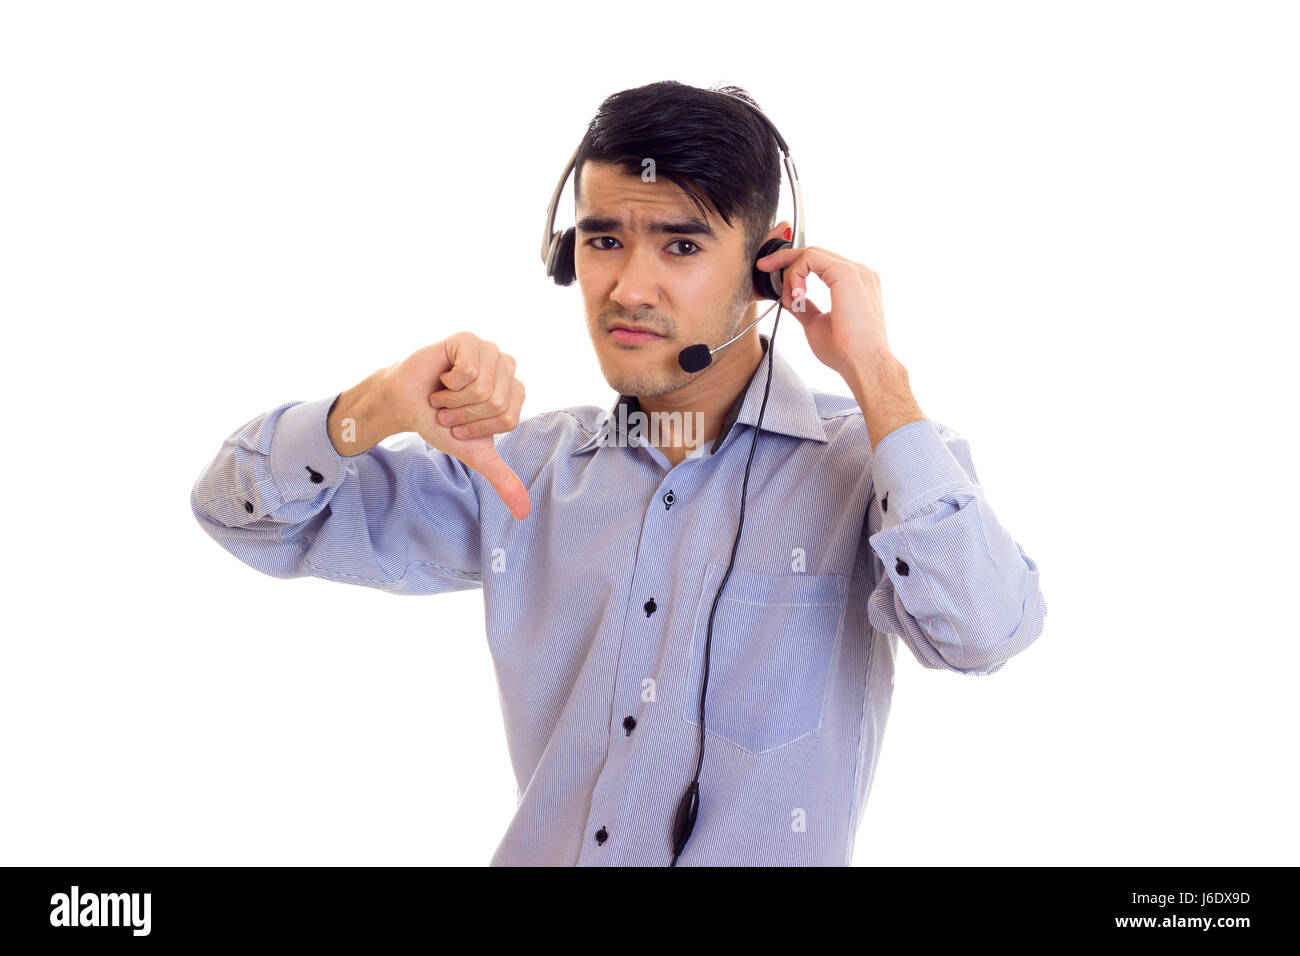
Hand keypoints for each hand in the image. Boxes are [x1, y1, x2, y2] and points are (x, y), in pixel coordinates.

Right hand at [382, 331, 529, 519]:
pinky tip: (441, 378)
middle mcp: (506, 368)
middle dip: (464, 415)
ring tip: (443, 396)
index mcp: (514, 392)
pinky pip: (468, 370)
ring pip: (482, 388)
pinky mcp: (468, 340)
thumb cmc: (439, 424)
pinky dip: (449, 383)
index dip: (478, 427)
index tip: (460, 425)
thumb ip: (501, 478)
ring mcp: (488, 351)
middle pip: (496, 403)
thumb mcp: (473, 453)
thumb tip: (524, 512)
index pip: (508, 418)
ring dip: (454, 401)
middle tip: (449, 410)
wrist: (404, 405)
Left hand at [755, 245, 892, 380]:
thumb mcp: (817, 324)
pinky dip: (796, 274)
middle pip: (815, 253)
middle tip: (763, 266)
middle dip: (785, 258)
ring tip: (789, 299)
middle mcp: (858, 272)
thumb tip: (790, 300)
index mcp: (854, 283)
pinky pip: (811, 259)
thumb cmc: (845, 351)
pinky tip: (795, 296)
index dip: (794, 263)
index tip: (771, 270)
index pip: (820, 262)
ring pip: (811, 254)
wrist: (862, 363)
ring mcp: (855, 271)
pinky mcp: (848, 274)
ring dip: (791, 273)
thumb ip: (805, 308)